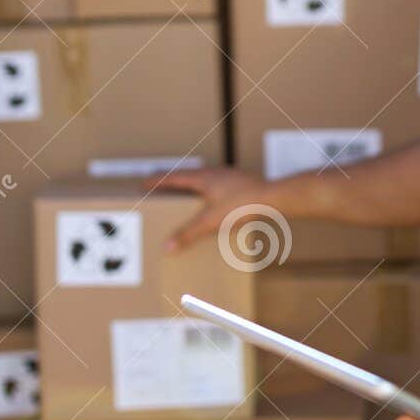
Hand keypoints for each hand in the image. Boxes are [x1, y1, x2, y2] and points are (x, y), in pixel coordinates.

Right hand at [143, 166, 272, 251]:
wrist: (274, 197)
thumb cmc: (243, 205)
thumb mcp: (211, 222)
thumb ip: (189, 234)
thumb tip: (167, 246)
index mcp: (203, 178)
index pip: (174, 177)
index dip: (158, 180)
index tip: (145, 181)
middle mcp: (215, 173)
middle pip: (188, 175)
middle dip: (174, 182)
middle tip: (163, 187)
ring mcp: (229, 176)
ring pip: (205, 179)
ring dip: (193, 186)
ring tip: (186, 196)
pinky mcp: (241, 183)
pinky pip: (218, 186)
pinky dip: (210, 193)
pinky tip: (215, 204)